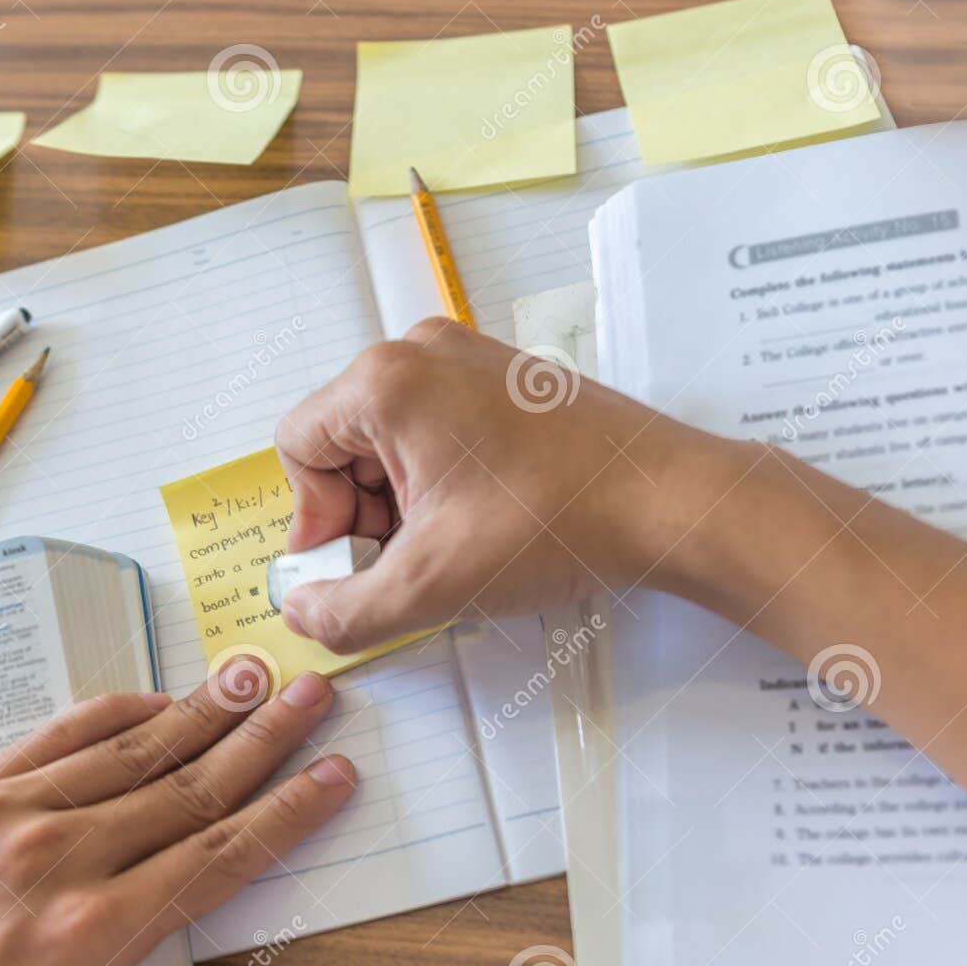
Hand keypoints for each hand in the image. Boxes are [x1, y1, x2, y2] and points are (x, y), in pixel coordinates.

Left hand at [0, 662, 351, 965]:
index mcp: (93, 935)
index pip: (222, 855)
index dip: (289, 812)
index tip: (333, 775)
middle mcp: (58, 863)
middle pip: (190, 787)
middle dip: (261, 740)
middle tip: (309, 695)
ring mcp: (7, 820)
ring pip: (132, 752)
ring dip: (201, 712)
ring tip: (250, 677)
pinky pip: (56, 738)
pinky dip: (112, 713)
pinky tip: (154, 698)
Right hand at [274, 318, 737, 652]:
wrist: (668, 501)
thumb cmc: (563, 517)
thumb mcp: (432, 584)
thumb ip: (347, 609)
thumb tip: (307, 612)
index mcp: (387, 381)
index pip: (298, 446)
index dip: (317, 518)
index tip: (354, 561)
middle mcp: (422, 353)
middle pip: (343, 439)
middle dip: (363, 512)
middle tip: (405, 561)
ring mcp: (468, 360)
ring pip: (390, 437)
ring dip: (402, 501)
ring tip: (450, 546)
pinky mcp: (504, 380)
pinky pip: (437, 428)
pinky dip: (440, 480)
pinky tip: (478, 523)